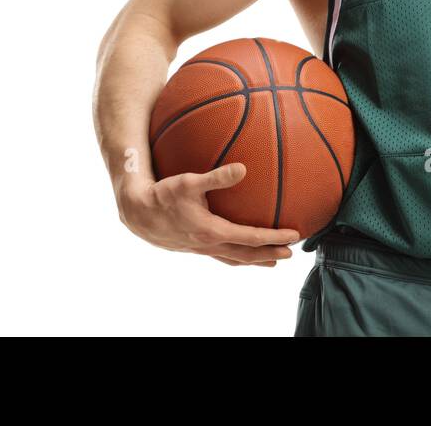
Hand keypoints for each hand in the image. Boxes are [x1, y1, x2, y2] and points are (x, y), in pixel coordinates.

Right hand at [117, 162, 299, 266]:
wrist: (136, 213)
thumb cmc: (163, 194)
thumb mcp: (190, 182)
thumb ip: (217, 177)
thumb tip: (243, 168)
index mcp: (212, 231)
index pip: (250, 238)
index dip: (273, 237)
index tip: (294, 236)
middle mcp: (208, 244)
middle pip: (246, 255)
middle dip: (269, 254)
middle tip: (290, 254)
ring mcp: (200, 249)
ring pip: (233, 260)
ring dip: (254, 260)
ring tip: (270, 261)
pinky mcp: (193, 247)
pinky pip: (221, 256)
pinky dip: (236, 256)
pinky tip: (238, 249)